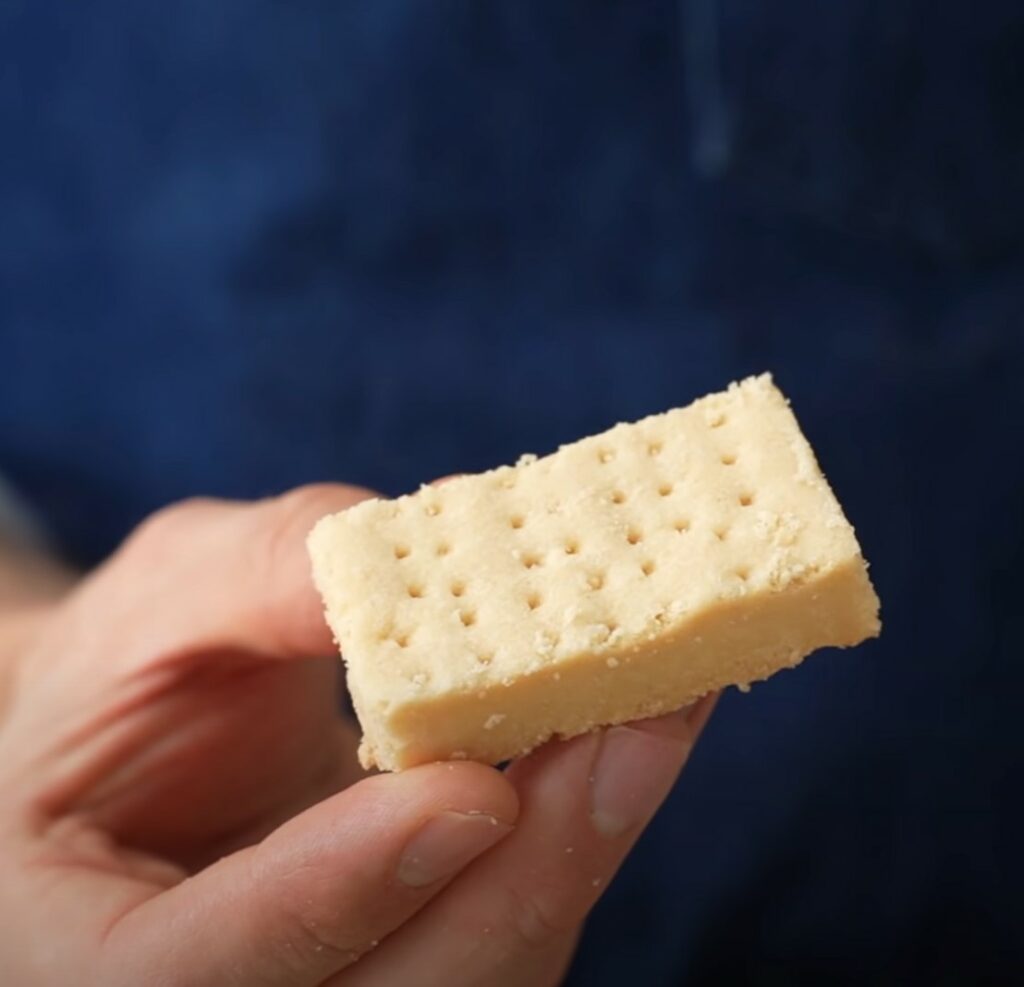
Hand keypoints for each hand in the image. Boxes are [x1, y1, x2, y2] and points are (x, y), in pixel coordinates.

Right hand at [0, 486, 715, 985]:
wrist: (142, 737)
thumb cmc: (119, 676)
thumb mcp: (153, 605)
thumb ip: (257, 578)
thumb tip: (423, 536)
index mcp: (98, 957)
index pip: (210, 969)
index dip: (346, 887)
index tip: (471, 791)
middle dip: (533, 864)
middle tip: (642, 720)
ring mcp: (349, 983)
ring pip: (488, 965)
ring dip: (585, 838)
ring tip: (665, 703)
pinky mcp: (429, 945)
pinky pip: (518, 913)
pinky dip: (580, 825)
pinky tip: (630, 725)